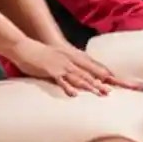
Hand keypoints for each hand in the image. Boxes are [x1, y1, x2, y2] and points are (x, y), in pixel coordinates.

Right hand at [8, 40, 123, 96]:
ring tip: (101, 93)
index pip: (93, 67)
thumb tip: (76, 75)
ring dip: (90, 85)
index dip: (105, 73)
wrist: (25, 47)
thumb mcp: (59, 57)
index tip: (117, 80)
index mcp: (74, 58)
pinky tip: (74, 94)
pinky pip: (61, 81)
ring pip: (79, 77)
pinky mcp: (50, 71)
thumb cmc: (41, 54)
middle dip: (103, 82)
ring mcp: (61, 66)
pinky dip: (68, 87)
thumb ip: (68, 66)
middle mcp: (70, 61)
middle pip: (90, 73)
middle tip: (114, 90)